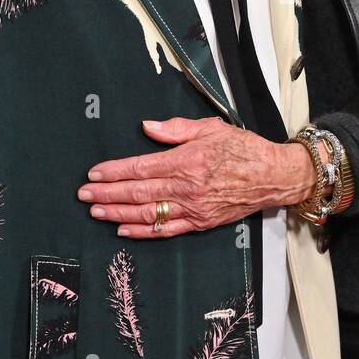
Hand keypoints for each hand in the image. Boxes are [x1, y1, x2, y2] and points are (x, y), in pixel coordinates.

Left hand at [77, 116, 317, 237]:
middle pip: (138, 192)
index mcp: (188, 161)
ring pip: (147, 213)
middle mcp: (188, 187)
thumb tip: (147, 127)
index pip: (142, 167)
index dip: (115, 171)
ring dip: (117, 213)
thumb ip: (176, 129)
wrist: (274, 176)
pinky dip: (142, 231)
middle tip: (84, 194)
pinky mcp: (200, 222)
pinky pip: (165, 229)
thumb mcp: (211, 128)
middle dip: (107, 193)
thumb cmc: (245, 149)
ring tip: (95, 211)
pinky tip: (123, 229)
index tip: (94, 172)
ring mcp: (193, 208)